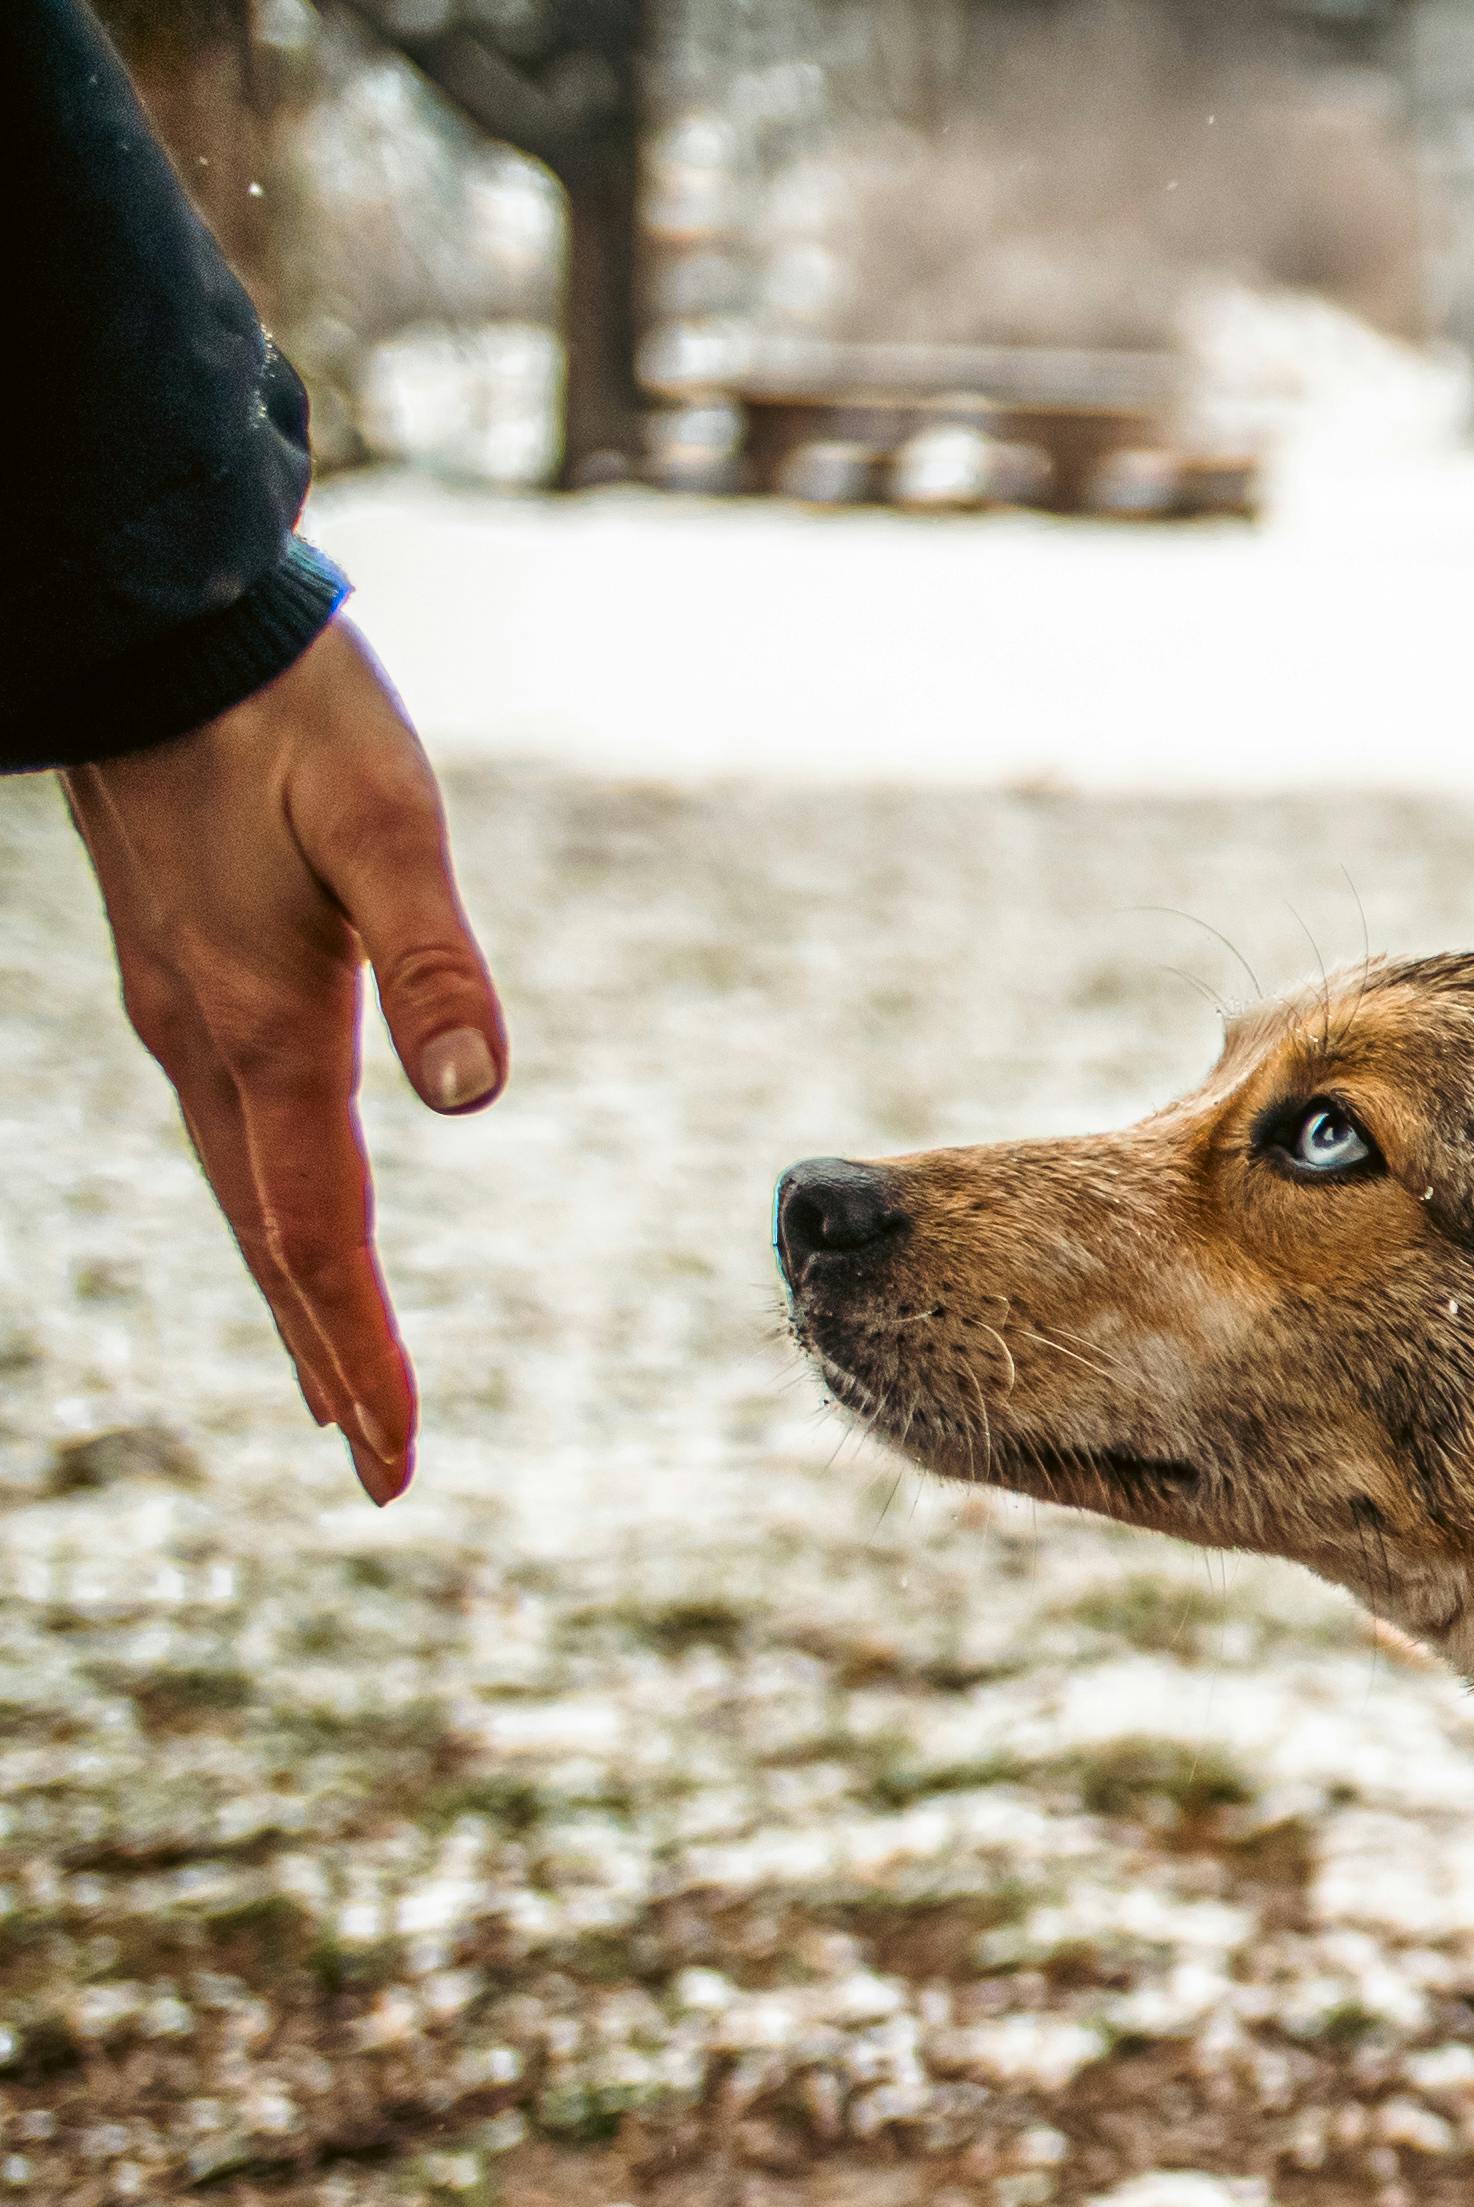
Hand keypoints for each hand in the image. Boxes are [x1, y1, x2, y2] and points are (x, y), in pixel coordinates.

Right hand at [59, 619, 506, 1502]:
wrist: (157, 627)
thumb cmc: (284, 713)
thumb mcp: (383, 819)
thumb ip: (433, 957)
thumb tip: (474, 1094)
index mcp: (263, 1027)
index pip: (314, 1231)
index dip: (357, 1346)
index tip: (396, 1448)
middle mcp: (208, 1042)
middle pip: (274, 1240)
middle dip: (330, 1359)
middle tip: (382, 1470)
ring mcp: (184, 1015)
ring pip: (244, 1196)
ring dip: (298, 1300)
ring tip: (343, 1396)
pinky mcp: (185, 980)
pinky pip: (231, 1139)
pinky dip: (271, 1215)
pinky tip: (292, 1236)